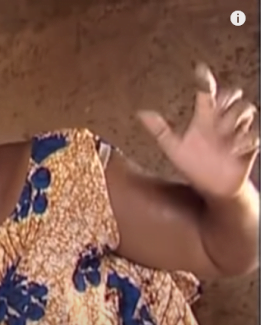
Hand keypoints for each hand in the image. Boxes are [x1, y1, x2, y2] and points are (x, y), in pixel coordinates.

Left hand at [138, 63, 258, 199]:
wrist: (212, 187)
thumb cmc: (194, 164)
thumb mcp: (174, 148)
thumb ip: (159, 130)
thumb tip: (141, 113)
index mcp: (204, 119)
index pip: (207, 93)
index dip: (204, 80)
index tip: (199, 68)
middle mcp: (222, 122)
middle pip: (233, 95)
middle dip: (228, 97)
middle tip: (217, 108)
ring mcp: (237, 133)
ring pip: (246, 110)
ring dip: (234, 118)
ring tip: (222, 134)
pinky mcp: (249, 147)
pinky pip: (255, 136)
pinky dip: (245, 140)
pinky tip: (233, 150)